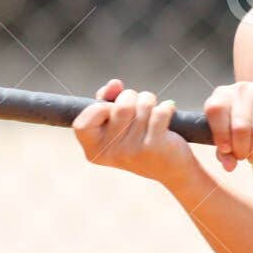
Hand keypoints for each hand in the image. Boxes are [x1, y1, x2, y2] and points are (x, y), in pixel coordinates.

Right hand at [72, 79, 199, 187]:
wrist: (171, 168)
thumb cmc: (139, 138)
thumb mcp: (116, 122)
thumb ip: (107, 100)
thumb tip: (114, 84)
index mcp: (94, 149)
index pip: (82, 124)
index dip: (98, 109)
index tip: (110, 110)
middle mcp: (111, 153)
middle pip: (121, 106)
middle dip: (132, 97)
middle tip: (138, 108)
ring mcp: (132, 151)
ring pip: (142, 105)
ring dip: (150, 100)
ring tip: (153, 111)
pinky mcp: (154, 148)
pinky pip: (160, 112)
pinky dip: (167, 107)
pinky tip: (168, 113)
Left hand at [203, 81, 252, 171]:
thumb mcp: (236, 135)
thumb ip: (227, 151)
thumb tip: (229, 166)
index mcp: (223, 95)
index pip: (215, 110)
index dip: (220, 134)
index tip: (227, 150)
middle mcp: (241, 89)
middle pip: (239, 126)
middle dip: (243, 150)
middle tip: (248, 158)